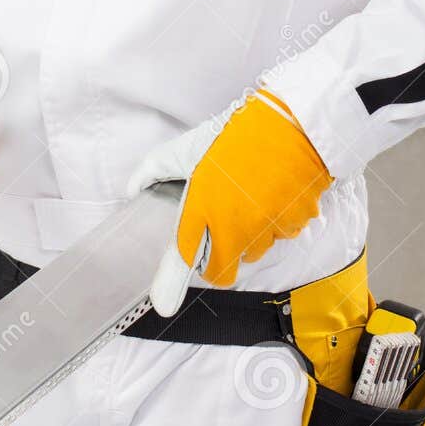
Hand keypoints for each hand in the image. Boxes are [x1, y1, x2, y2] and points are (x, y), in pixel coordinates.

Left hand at [126, 89, 330, 315]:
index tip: (163, 301)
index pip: (185, 260)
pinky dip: (277, 224)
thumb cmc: (239, 135)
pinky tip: (273, 196)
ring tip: (249, 201)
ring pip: (253, 253)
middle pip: (222, 272)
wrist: (292, 123)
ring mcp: (266, 229)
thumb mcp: (186, 148)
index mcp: (202, 209)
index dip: (174, 280)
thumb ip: (154, 170)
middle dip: (218, 262)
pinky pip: (281, 236)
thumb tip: (131, 189)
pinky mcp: (294, 225)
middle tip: (218, 235)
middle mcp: (233, 227)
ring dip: (249, 238)